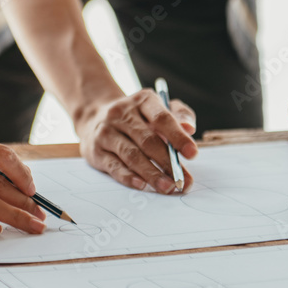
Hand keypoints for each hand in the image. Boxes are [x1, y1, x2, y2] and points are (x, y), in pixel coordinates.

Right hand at [75, 89, 198, 192]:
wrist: (95, 117)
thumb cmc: (137, 117)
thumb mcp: (159, 108)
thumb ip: (179, 115)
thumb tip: (189, 128)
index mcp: (142, 100)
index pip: (161, 118)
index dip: (178, 136)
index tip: (192, 153)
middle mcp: (121, 114)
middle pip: (147, 140)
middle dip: (168, 162)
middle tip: (183, 180)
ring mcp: (107, 132)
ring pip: (131, 155)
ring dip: (151, 174)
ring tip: (167, 187)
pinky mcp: (96, 151)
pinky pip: (114, 166)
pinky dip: (128, 177)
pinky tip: (142, 185)